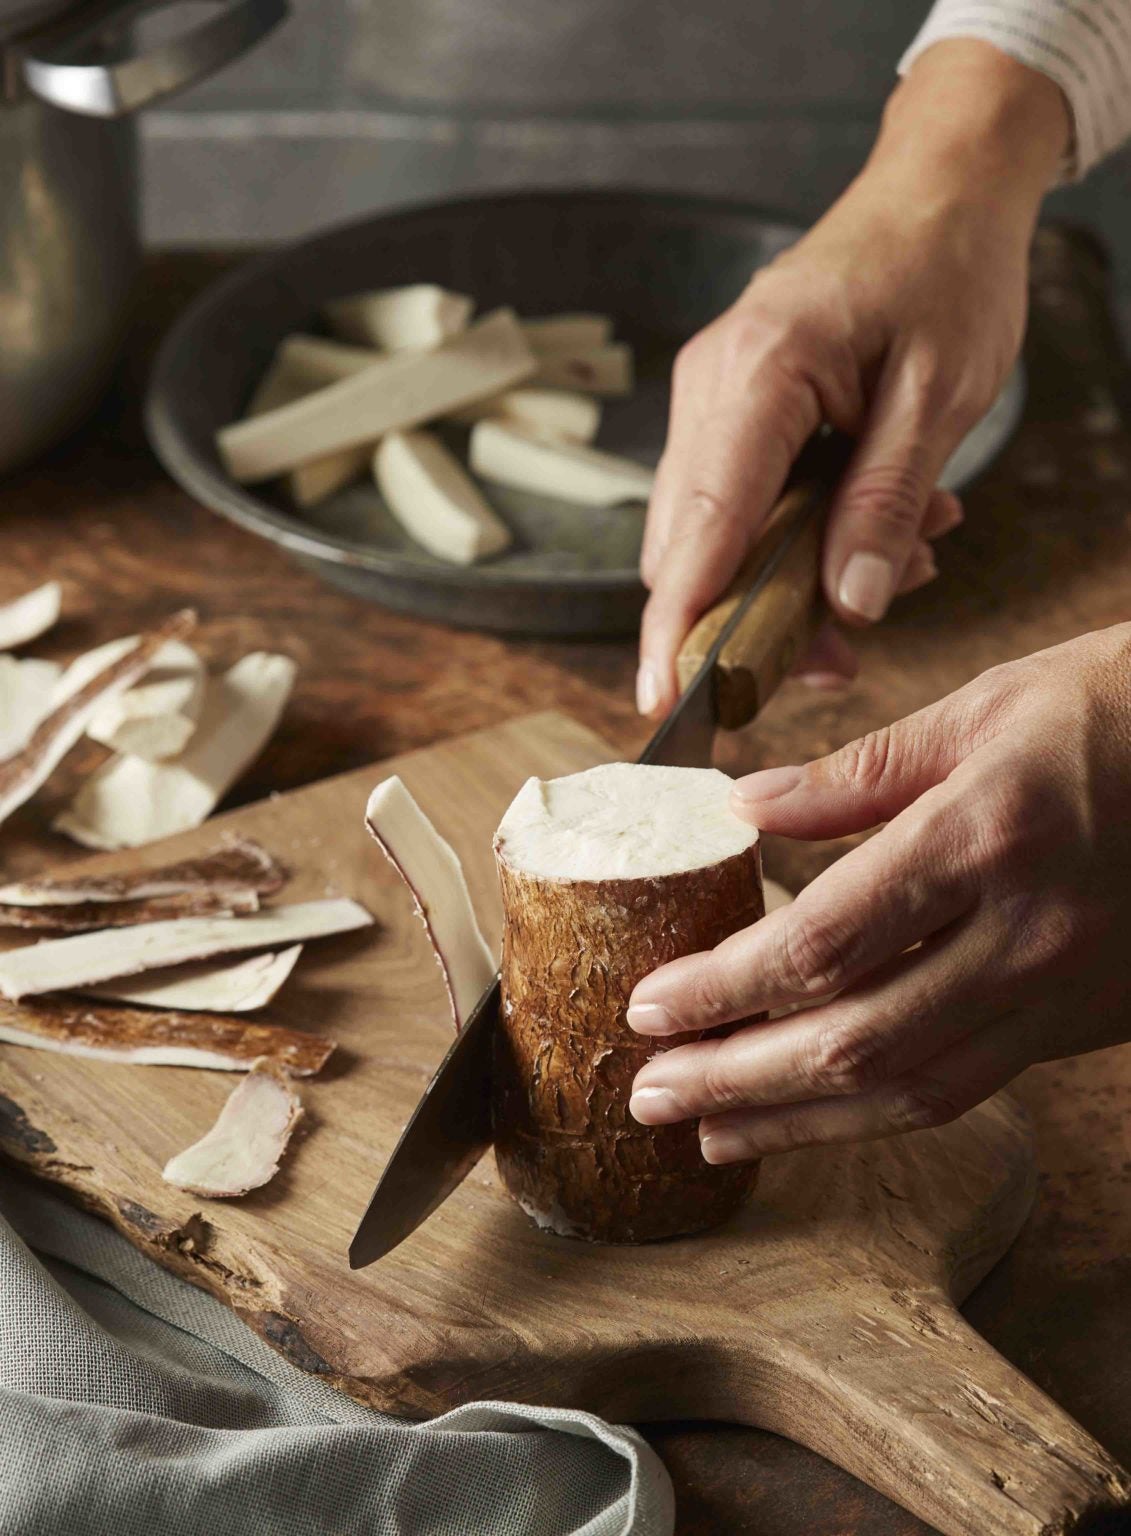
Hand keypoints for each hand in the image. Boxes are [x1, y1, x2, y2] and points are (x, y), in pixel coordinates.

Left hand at [627, 626, 1130, 1161]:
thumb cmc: (1114, 710)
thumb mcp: (981, 707)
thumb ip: (854, 771)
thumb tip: (746, 808)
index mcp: (984, 835)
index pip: (820, 943)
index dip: (722, 988)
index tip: (649, 1003)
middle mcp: (1025, 932)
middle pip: (851, 1039)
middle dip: (735, 1077)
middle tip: (646, 1094)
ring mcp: (1063, 989)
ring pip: (908, 1088)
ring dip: (795, 1120)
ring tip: (707, 1133)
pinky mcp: (1083, 1023)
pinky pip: (964, 1087)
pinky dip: (876, 1112)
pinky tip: (815, 1117)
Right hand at [636, 39, 1068, 717]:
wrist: (938, 188)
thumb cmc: (946, 269)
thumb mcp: (941, 395)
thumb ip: (887, 504)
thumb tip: (850, 606)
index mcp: (759, 373)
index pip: (702, 526)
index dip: (680, 623)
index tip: (664, 698)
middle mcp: (712, 387)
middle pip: (691, 545)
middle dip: (756, 618)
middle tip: (845, 652)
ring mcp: (712, 398)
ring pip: (712, 533)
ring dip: (790, 579)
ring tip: (903, 561)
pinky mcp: (730, 410)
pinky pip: (736, 503)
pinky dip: (793, 540)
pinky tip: (872, 528)